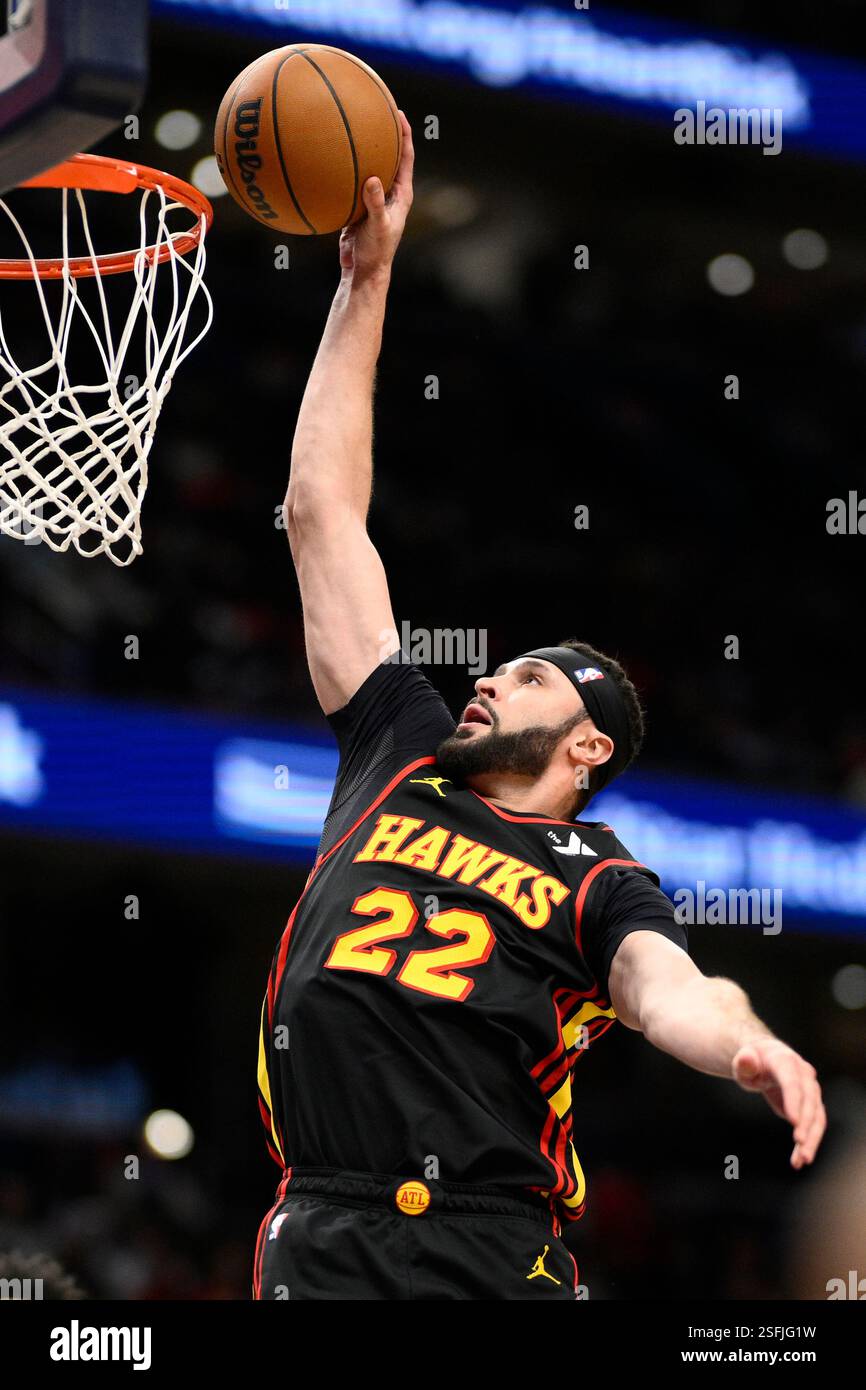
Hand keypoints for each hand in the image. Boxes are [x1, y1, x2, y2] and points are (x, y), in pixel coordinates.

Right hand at [339, 111, 413, 277]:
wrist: (362, 270)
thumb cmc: (375, 252)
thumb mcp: (377, 227)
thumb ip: (375, 204)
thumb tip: (372, 179)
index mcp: (401, 194)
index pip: (406, 157)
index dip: (404, 134)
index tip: (399, 113)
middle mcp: (388, 192)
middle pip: (388, 156)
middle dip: (384, 133)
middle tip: (377, 109)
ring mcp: (372, 198)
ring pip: (369, 167)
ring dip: (362, 150)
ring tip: (351, 126)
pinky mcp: (357, 205)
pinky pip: (350, 181)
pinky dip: (342, 170)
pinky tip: (328, 158)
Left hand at [732, 1038, 826, 1168]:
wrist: (765, 1059)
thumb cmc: (751, 1061)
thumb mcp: (743, 1061)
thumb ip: (744, 1063)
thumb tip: (746, 1059)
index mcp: (785, 1061)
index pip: (792, 1083)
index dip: (793, 1101)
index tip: (793, 1122)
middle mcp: (804, 1075)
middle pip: (810, 1101)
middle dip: (806, 1123)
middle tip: (800, 1144)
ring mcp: (810, 1091)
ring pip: (817, 1117)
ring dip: (812, 1139)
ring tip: (803, 1160)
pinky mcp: (810, 1106)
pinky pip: (813, 1126)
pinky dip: (807, 1143)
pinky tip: (798, 1161)